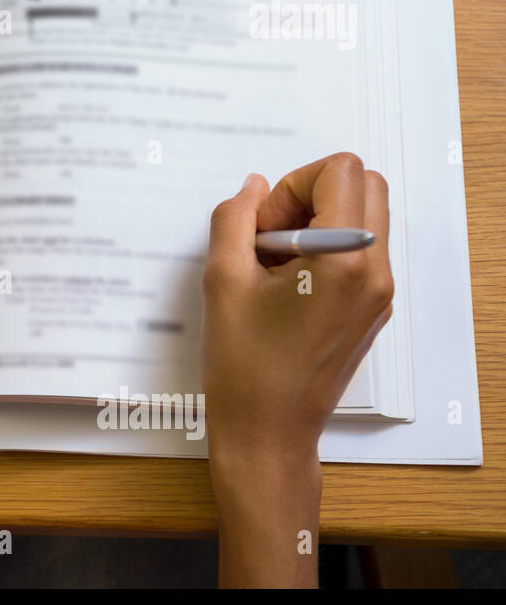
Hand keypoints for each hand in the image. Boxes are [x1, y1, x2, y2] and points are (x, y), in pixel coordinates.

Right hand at [201, 152, 393, 585]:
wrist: (268, 433)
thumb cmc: (243, 365)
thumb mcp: (223, 279)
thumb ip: (234, 220)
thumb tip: (253, 188)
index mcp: (344, 259)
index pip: (340, 171)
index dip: (294, 185)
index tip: (265, 227)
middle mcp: (375, 271)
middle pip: (363, 184)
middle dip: (312, 193)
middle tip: (271, 235)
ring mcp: (380, 292)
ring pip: (364, 216)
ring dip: (319, 220)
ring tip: (275, 263)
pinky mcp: (373, 309)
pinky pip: (360, 250)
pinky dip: (326, 248)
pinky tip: (286, 286)